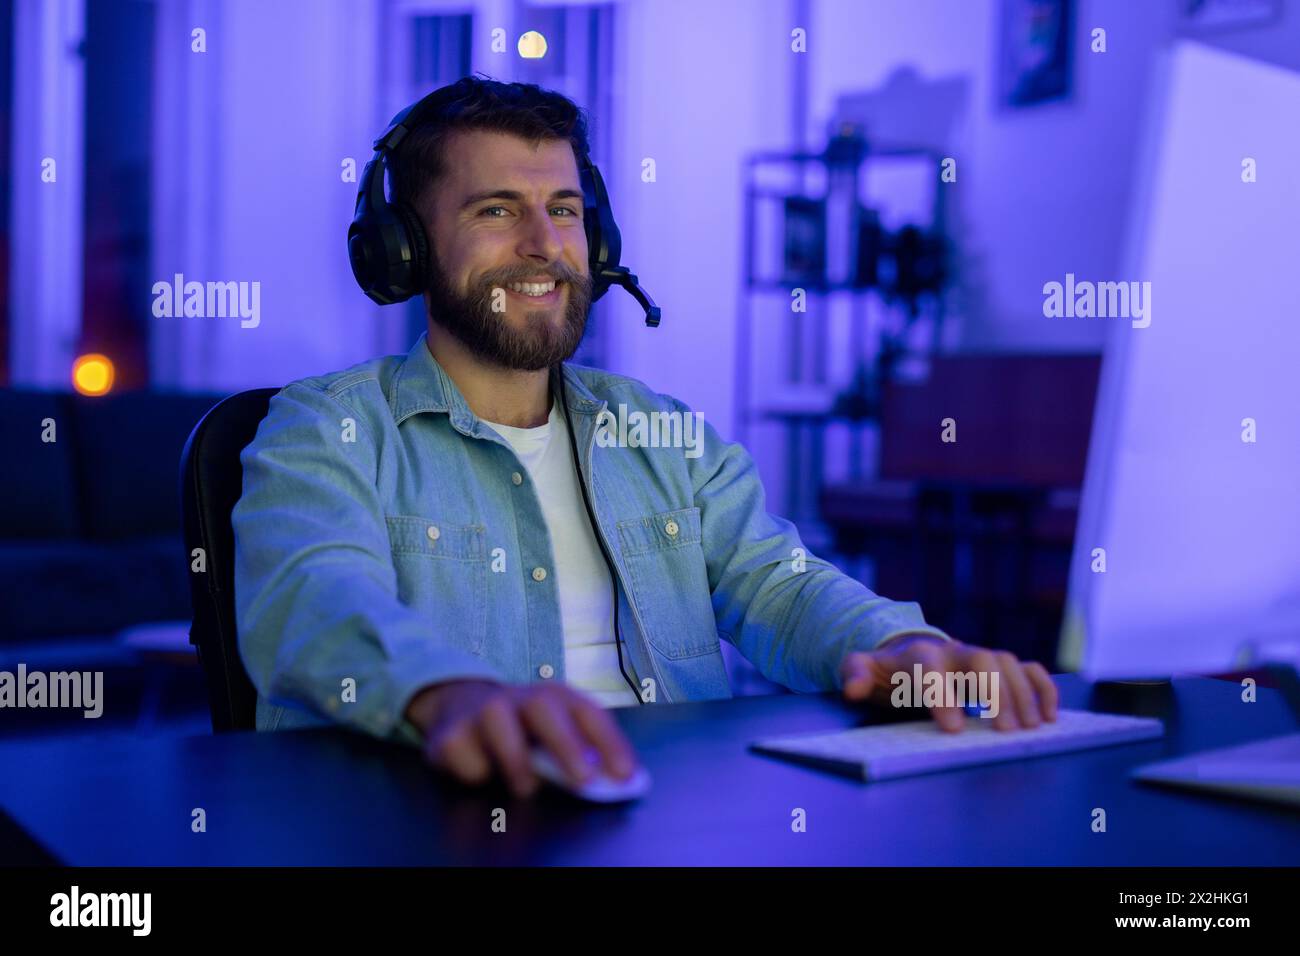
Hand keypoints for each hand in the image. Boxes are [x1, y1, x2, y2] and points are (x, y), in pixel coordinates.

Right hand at [405, 679, 640, 796]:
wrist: (459, 704)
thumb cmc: (522, 728)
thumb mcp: (556, 733)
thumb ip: (585, 754)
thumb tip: (621, 781)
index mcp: (555, 696)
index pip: (587, 711)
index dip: (610, 742)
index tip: (626, 773)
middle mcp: (520, 697)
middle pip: (543, 708)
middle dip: (565, 743)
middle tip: (583, 779)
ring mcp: (482, 711)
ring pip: (497, 722)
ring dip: (515, 759)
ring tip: (526, 787)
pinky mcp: (450, 733)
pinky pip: (463, 753)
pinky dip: (476, 771)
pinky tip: (481, 772)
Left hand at [839, 635, 1058, 732]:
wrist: (907, 653)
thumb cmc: (888, 671)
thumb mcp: (864, 669)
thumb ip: (855, 675)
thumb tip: (851, 689)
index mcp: (917, 654)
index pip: (929, 668)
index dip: (942, 694)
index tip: (954, 728)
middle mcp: (952, 651)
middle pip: (979, 659)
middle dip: (994, 692)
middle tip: (1005, 730)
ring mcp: (978, 656)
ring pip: (1006, 661)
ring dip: (1021, 693)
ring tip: (1030, 728)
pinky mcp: (999, 666)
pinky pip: (1027, 668)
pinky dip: (1041, 687)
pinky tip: (1049, 715)